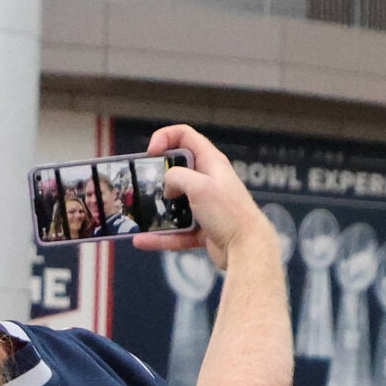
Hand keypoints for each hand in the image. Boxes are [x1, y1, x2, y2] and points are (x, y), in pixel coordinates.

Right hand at [135, 124, 273, 270]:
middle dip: (157, 176)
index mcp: (211, 162)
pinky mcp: (202, 229)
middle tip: (142, 185)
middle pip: (177, 170)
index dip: (165, 137)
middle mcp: (208, 181)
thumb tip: (167, 186)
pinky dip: (161, 236)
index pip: (185, 136)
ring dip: (156, 210)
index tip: (150, 153)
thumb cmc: (229, 213)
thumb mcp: (199, 186)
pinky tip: (142, 240)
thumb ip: (177, 177)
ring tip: (138, 215)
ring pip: (174, 204)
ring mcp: (205, 206)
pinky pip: (176, 231)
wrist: (247, 249)